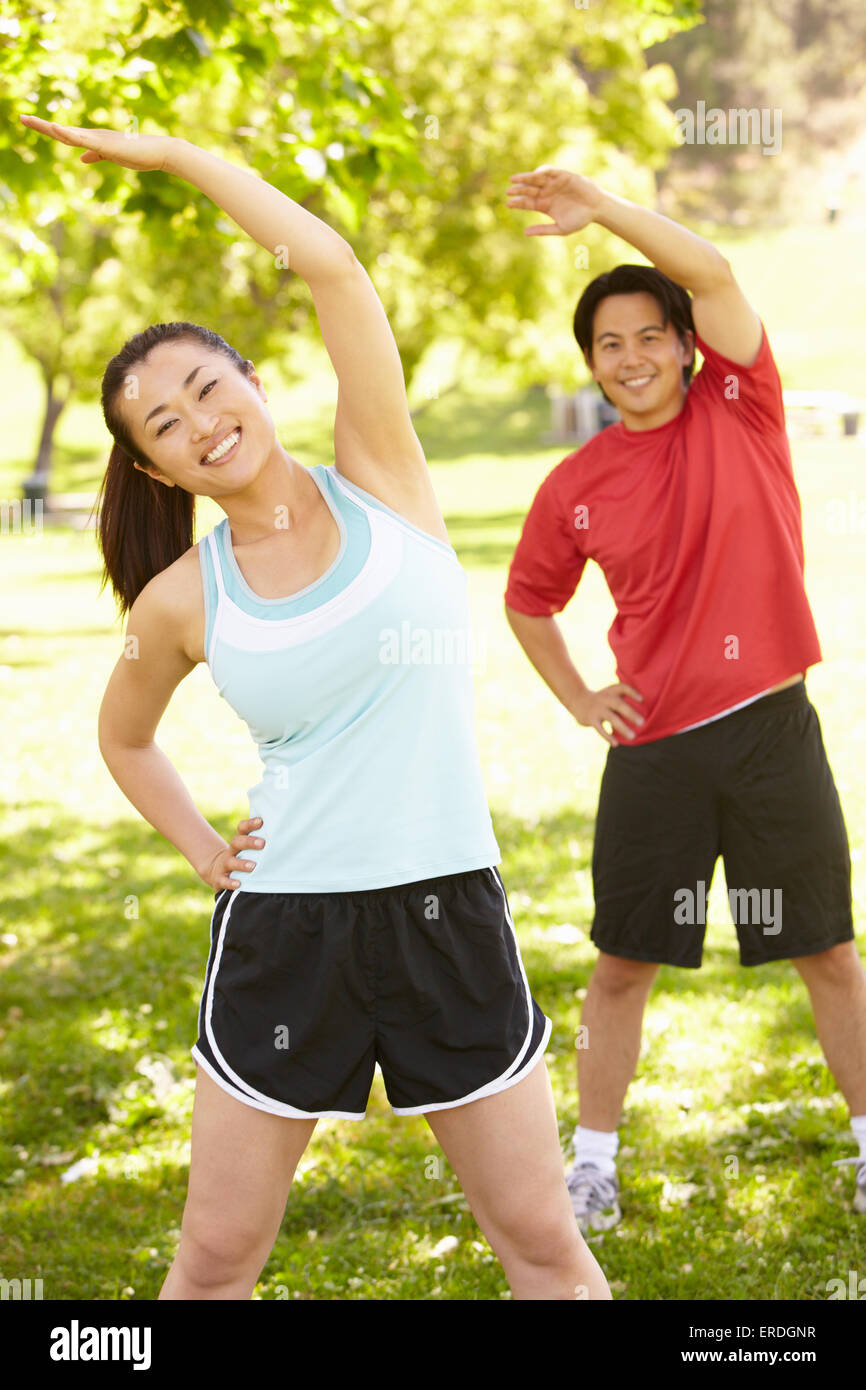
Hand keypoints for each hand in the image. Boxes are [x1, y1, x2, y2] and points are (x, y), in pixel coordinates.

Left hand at [19, 113, 176, 172]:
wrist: (159, 151)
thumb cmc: (140, 154)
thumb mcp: (113, 156)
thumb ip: (97, 155)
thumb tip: (82, 157)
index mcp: (93, 139)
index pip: (66, 134)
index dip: (48, 129)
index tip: (31, 122)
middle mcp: (93, 136)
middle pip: (62, 130)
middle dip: (41, 125)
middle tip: (21, 118)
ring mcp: (98, 139)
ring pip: (68, 132)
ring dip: (48, 127)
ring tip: (29, 120)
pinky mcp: (106, 145)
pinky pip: (83, 139)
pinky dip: (69, 134)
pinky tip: (56, 129)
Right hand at [199, 817, 265, 891]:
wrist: (217, 871)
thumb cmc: (242, 858)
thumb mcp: (248, 849)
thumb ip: (263, 843)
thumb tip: (288, 835)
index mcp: (240, 842)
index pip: (242, 829)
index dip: (250, 824)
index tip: (261, 821)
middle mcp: (231, 851)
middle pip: (237, 842)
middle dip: (249, 842)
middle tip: (262, 844)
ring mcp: (224, 865)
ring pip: (230, 861)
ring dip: (242, 864)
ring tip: (253, 866)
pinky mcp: (219, 879)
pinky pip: (223, 880)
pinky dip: (230, 882)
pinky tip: (239, 884)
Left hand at [506, 165, 604, 235]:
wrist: (597, 209)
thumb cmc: (580, 220)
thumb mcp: (560, 228)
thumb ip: (543, 230)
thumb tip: (525, 232)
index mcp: (544, 205)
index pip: (527, 203)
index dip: (518, 202)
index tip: (508, 204)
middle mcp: (547, 193)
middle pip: (529, 190)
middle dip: (519, 190)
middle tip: (508, 191)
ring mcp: (554, 184)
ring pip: (536, 179)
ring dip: (526, 178)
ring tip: (515, 179)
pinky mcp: (563, 176)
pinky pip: (551, 171)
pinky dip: (543, 171)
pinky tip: (535, 173)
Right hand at [572, 683, 644, 746]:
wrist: (578, 700)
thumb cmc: (602, 700)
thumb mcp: (610, 695)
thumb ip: (623, 701)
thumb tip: (643, 715)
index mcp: (611, 691)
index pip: (622, 688)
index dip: (632, 692)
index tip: (642, 700)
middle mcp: (604, 698)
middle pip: (618, 704)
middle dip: (631, 713)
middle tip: (642, 723)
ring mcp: (597, 708)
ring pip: (611, 718)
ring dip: (622, 727)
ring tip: (632, 737)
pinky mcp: (591, 719)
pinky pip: (600, 729)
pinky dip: (608, 736)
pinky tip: (616, 744)